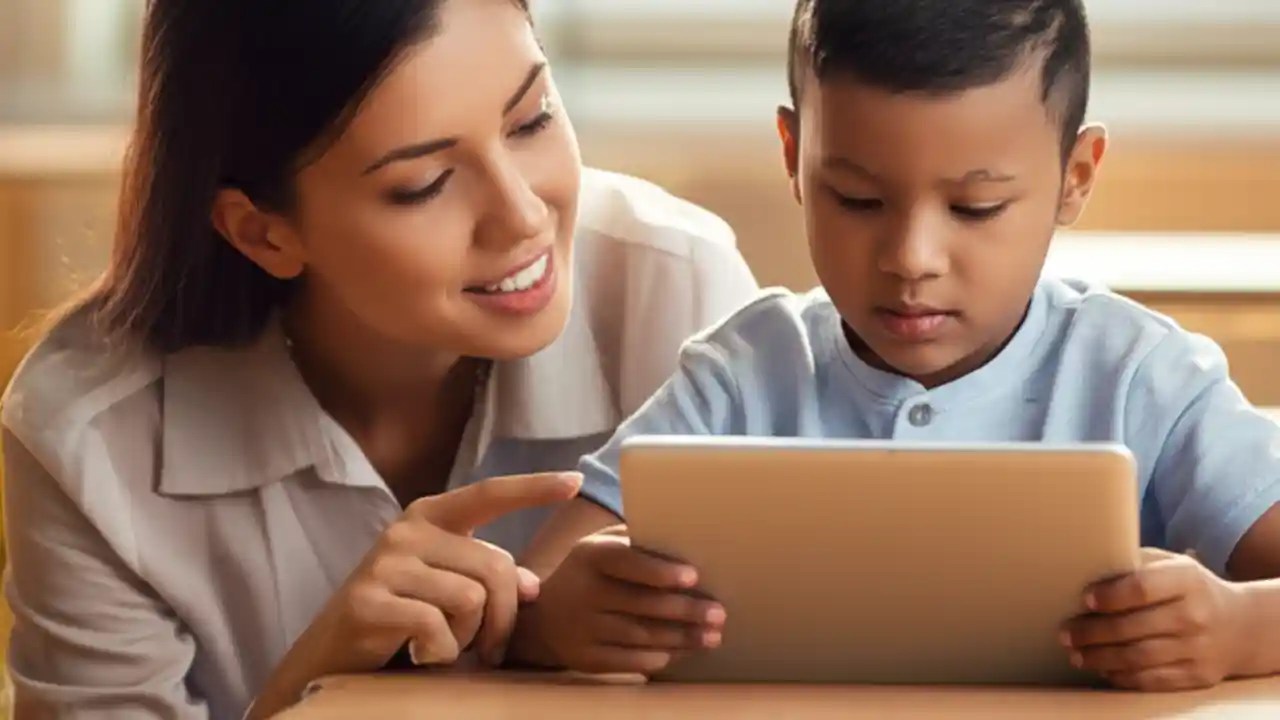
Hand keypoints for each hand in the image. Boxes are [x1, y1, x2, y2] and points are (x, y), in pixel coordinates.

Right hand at [249, 473, 579, 719]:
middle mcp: (406, 530)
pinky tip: (419, 654)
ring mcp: (384, 562)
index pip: (489, 494)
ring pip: (472, 600)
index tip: (576, 481)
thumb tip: (533, 586)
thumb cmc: (400, 622)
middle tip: (490, 649)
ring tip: (443, 646)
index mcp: (429, 517)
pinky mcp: (368, 601)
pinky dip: (439, 653)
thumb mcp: (447, 592)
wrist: (330, 657)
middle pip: (496, 567)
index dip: (534, 488)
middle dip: (504, 618)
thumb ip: (486, 579)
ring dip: (468, 638)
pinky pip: (437, 628)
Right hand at [511, 526, 725, 674]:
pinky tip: (683, 652)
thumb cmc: (590, 573)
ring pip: (641, 635)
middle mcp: (582, 592)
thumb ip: (634, 539)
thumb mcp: (600, 546)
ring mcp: (582, 628)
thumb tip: (684, 538)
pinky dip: (661, 657)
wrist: (542, 617)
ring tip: (712, 636)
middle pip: (641, 603)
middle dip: (685, 610)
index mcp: (589, 556)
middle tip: (718, 613)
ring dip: (681, 637)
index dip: (659, 570)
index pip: (625, 561)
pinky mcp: (585, 658)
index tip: (694, 576)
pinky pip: (630, 660)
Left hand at [1061, 548, 1249, 690]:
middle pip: (1133, 627)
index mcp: (1187, 580)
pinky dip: (1122, 676)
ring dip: (1100, 658)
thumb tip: (1087, 565)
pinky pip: (1152, 680)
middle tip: (1065, 632)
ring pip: (1138, 658)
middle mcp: (1196, 615)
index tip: (1084, 600)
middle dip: (1092, 632)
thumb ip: (1136, 563)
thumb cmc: (1190, 590)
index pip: (1141, 588)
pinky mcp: (1197, 676)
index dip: (1109, 595)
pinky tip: (1102, 669)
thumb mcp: (1173, 565)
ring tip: (1075, 654)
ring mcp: (1198, 649)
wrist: (1242, 625)